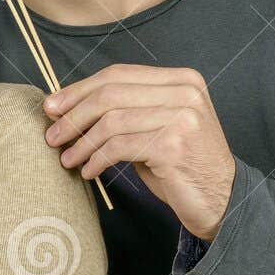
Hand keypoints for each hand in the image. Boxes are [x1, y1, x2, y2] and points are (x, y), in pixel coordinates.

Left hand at [43, 63, 236, 240]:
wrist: (222, 199)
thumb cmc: (179, 164)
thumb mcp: (154, 126)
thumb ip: (123, 109)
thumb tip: (62, 104)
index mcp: (181, 79)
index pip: (117, 74)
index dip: (79, 90)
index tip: (51, 108)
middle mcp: (184, 92)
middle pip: (110, 94)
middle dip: (73, 116)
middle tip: (52, 137)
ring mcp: (183, 117)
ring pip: (111, 121)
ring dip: (81, 143)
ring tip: (67, 159)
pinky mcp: (175, 145)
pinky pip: (119, 147)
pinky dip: (97, 159)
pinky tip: (89, 172)